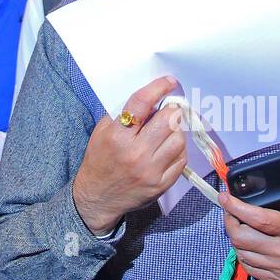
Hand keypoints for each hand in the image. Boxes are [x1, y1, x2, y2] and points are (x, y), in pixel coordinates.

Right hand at [72, 76, 186, 235]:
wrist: (98, 197)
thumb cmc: (100, 160)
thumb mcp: (102, 132)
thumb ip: (123, 115)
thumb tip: (151, 99)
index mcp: (117, 136)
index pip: (142, 103)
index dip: (158, 88)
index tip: (169, 82)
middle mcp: (135, 154)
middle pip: (168, 120)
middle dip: (171, 110)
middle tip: (169, 110)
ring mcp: (151, 171)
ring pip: (179, 139)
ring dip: (176, 130)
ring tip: (167, 131)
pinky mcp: (162, 184)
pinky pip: (181, 159)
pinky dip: (178, 150)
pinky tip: (168, 148)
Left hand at [220, 172, 279, 279]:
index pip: (255, 218)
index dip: (234, 206)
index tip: (225, 196)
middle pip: (241, 237)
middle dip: (229, 221)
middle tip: (229, 210)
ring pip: (242, 254)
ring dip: (234, 239)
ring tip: (236, 226)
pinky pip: (252, 270)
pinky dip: (243, 257)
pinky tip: (245, 248)